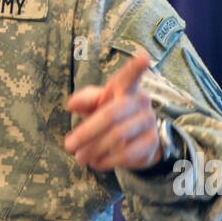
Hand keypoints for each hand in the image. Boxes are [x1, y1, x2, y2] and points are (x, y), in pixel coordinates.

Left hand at [63, 47, 163, 171]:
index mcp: (125, 87)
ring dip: (94, 149)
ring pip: (117, 137)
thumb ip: (85, 100)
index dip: (136, 67)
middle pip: (111, 115)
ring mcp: (149, 122)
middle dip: (87, 132)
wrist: (136, 138)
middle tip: (68, 145)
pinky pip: (127, 154)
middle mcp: (141, 101)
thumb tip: (71, 104)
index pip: (130, 76)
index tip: (144, 58)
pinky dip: (107, 160)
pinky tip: (97, 162)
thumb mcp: (97, 103)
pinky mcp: (152, 142)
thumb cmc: (110, 112)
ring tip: (80, 157)